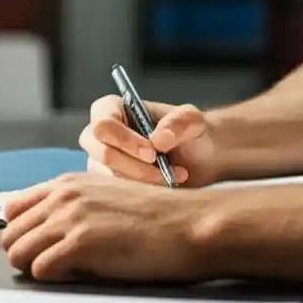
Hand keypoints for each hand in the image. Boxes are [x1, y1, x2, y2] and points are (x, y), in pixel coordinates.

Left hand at [0, 173, 213, 281]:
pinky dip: (54, 278)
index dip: (24, 232)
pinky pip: (40, 269)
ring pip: (17, 251)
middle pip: (10, 233)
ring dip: (36, 266)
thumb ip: (76, 206)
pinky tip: (79, 274)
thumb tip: (52, 231)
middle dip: (26, 253)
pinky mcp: (81, 242)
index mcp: (68, 183)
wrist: (191, 223)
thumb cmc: (160, 215)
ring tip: (66, 271)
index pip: (15, 208)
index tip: (39, 246)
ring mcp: (70, 217)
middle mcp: (63, 196)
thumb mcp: (107, 196)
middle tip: (52, 265)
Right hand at [80, 97, 222, 187]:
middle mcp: (100, 135)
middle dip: (135, 167)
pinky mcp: (109, 184)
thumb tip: (158, 140)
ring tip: (176, 176)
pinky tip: (165, 186)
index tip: (153, 153)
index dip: (125, 141)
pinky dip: (143, 193)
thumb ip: (180, 122)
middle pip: (102, 154)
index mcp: (112, 109)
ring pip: (109, 178)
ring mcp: (102, 161)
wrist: (202, 159)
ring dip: (145, 181)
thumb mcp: (194, 120)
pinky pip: (116, 194)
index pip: (103, 126)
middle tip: (166, 171)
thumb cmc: (192, 132)